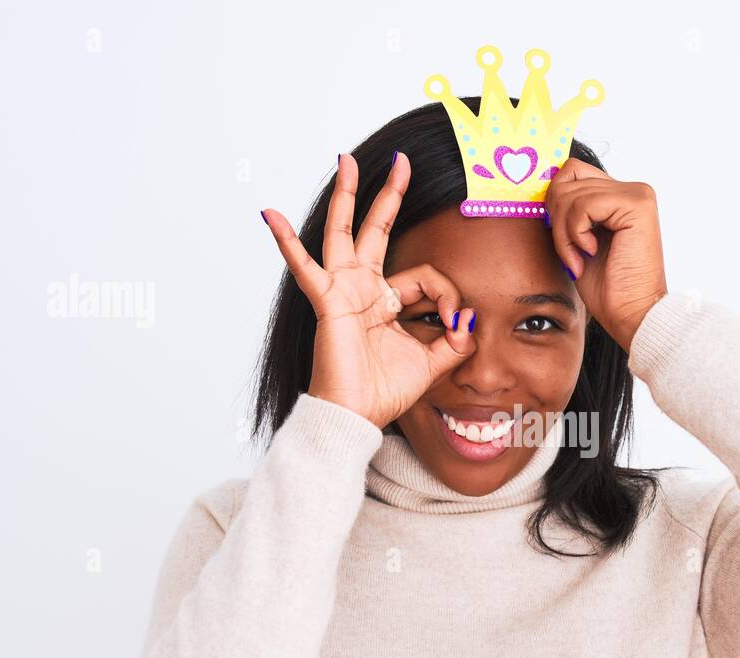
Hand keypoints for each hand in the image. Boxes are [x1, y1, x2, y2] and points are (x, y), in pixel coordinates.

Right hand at [261, 152, 474, 429]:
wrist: (355, 415)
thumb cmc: (384, 392)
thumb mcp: (433, 364)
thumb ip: (455, 341)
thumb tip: (469, 319)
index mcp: (386, 302)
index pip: (426, 277)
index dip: (449, 296)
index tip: (456, 324)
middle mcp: (363, 289)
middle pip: (376, 230)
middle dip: (389, 195)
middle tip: (400, 162)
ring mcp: (342, 291)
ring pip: (344, 232)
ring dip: (346, 195)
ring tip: (345, 160)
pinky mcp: (326, 301)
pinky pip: (305, 266)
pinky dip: (288, 241)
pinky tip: (270, 214)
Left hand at [543, 158, 668, 352]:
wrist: (630, 314)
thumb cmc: (606, 287)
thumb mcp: (577, 240)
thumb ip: (568, 211)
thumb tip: (542, 188)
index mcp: (619, 195)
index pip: (572, 172)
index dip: (555, 201)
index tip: (560, 237)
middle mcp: (632, 189)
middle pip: (568, 178)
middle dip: (557, 220)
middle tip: (570, 254)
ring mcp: (637, 194)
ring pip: (572, 193)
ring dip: (565, 233)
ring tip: (579, 258)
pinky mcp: (636, 204)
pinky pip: (584, 204)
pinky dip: (575, 233)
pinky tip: (590, 252)